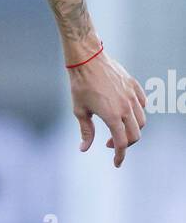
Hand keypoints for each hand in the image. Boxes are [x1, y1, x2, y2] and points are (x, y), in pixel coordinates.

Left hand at [69, 49, 146, 167]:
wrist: (88, 59)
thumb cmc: (80, 85)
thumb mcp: (80, 111)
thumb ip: (86, 131)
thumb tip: (84, 148)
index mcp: (112, 116)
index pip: (121, 143)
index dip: (119, 156)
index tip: (116, 163)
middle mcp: (126, 107)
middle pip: (135, 135)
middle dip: (125, 144)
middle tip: (110, 144)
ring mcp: (132, 96)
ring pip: (141, 120)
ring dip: (132, 130)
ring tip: (118, 128)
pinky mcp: (134, 86)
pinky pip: (142, 104)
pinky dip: (137, 113)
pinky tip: (126, 113)